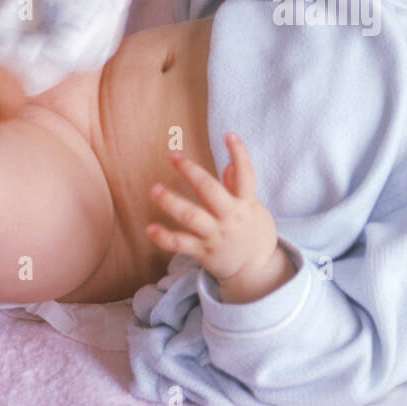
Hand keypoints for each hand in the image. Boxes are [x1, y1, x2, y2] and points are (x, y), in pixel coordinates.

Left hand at [146, 133, 293, 303]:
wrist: (256, 270)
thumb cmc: (254, 234)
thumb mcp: (254, 209)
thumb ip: (240, 188)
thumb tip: (229, 165)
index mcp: (245, 204)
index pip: (246, 175)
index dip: (239, 153)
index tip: (229, 135)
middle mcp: (231, 218)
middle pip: (210, 191)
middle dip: (192, 173)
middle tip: (174, 158)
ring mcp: (216, 235)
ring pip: (191, 217)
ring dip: (172, 202)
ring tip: (154, 190)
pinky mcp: (204, 252)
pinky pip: (181, 244)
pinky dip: (165, 237)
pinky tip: (150, 228)